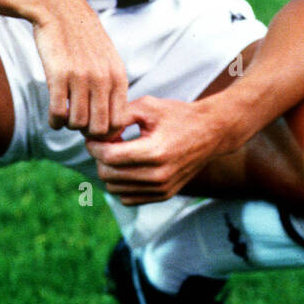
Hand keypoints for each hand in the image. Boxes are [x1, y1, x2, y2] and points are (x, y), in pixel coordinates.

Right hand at [32, 0, 128, 137]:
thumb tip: (111, 119)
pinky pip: (58, 113)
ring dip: (69, 126)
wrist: (59, 9)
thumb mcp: (107, 58)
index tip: (94, 127)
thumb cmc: (81, 37)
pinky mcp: (59, 75)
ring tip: (65, 118)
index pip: (119, 121)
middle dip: (87, 132)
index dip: (106, 131)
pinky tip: (53, 117)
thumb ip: (112, 85)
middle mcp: (103, 78)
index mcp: (118, 76)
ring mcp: (81, 77)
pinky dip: (54, 121)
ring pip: (78, 123)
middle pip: (99, 127)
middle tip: (78, 124)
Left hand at [86, 95, 224, 204]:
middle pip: (108, 174)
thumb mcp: (148, 106)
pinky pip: (127, 198)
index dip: (94, 146)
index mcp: (155, 152)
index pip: (109, 157)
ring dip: (109, 170)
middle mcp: (159, 175)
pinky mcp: (164, 195)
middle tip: (105, 142)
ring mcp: (162, 189)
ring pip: (114, 188)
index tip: (92, 136)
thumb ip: (119, 117)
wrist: (211, 132)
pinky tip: (128, 166)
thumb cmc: (178, 115)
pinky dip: (121, 184)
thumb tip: (97, 132)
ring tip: (118, 152)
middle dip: (99, 157)